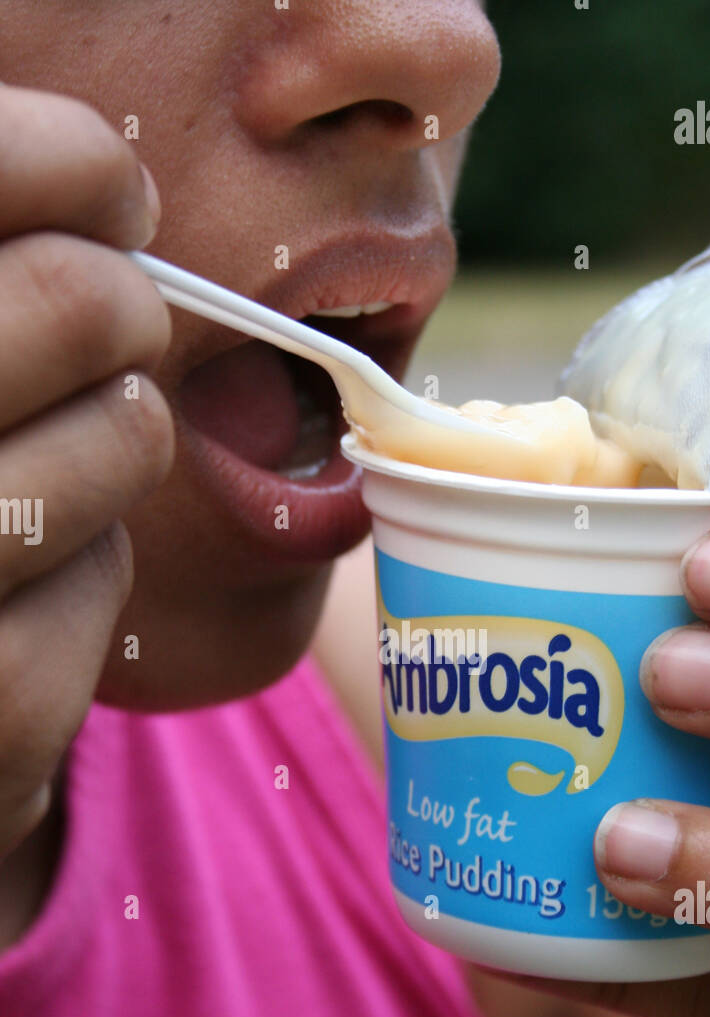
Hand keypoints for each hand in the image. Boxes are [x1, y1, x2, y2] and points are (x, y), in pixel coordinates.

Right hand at [0, 84, 172, 860]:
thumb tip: (93, 182)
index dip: (70, 160)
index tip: (115, 192)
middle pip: (80, 303)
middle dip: (120, 308)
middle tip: (107, 328)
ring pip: (127, 435)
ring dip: (112, 443)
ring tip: (41, 474)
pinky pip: (109, 568)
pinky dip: (87, 569)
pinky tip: (11, 593)